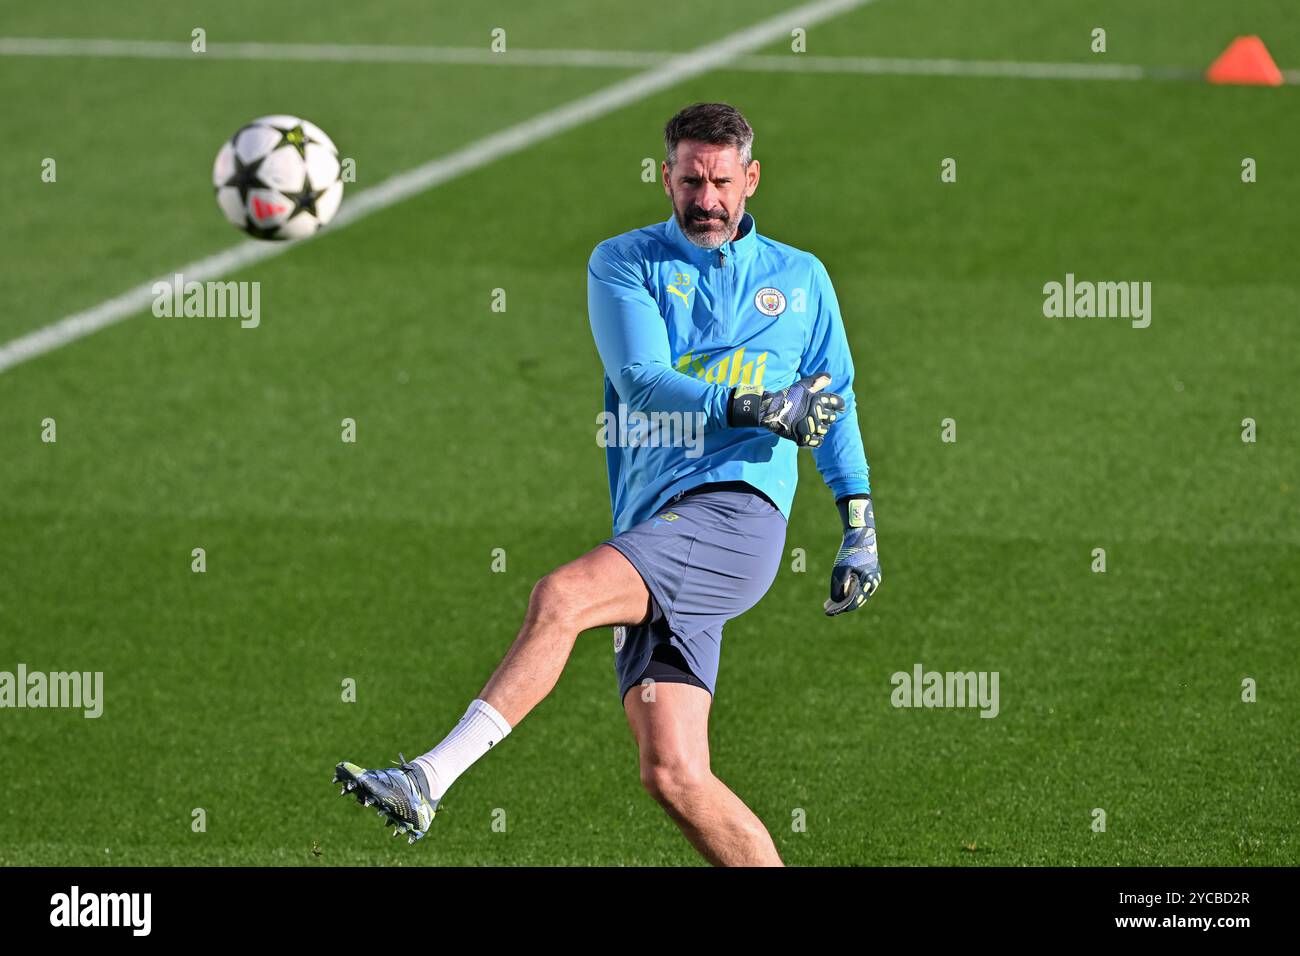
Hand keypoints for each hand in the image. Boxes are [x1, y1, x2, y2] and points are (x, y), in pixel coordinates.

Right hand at [729, 372, 844, 446]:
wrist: (770, 410)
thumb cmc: (787, 396)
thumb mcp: (802, 385)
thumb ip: (817, 381)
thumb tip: (830, 376)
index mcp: (817, 400)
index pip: (836, 402)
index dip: (839, 404)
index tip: (840, 407)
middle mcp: (816, 414)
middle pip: (832, 418)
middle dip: (829, 417)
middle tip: (822, 416)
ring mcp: (810, 426)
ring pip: (825, 430)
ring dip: (822, 428)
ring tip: (815, 425)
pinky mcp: (803, 437)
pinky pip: (817, 441)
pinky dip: (816, 439)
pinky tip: (812, 435)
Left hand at [824, 496, 880, 615]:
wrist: (860, 534)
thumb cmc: (849, 552)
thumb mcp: (840, 570)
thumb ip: (838, 587)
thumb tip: (835, 602)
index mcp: (867, 582)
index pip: (853, 602)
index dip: (839, 608)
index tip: (827, 611)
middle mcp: (873, 581)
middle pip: (857, 600)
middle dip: (842, 605)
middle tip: (828, 607)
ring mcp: (874, 577)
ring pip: (860, 593)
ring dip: (847, 598)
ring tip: (833, 601)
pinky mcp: (872, 571)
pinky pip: (862, 585)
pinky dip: (852, 590)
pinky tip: (843, 591)